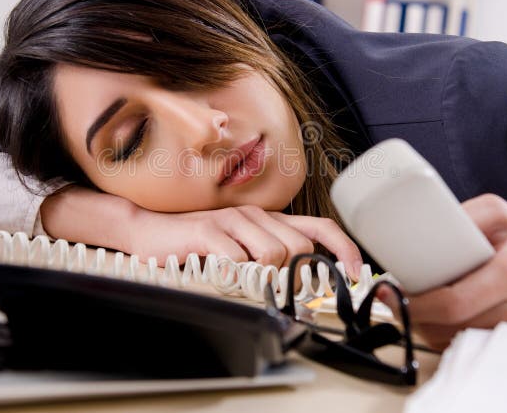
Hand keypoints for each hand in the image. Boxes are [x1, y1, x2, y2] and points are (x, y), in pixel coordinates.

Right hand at [127, 205, 363, 278]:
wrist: (150, 231)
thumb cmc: (197, 245)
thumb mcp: (241, 251)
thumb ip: (270, 263)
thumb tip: (301, 289)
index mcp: (268, 220)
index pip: (320, 228)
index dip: (344, 249)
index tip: (355, 274)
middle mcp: (255, 215)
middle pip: (300, 247)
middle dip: (296, 278)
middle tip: (276, 292)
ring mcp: (232, 221)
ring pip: (274, 254)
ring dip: (265, 278)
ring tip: (245, 283)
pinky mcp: (209, 232)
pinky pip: (239, 259)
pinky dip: (236, 276)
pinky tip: (223, 276)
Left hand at [376, 194, 506, 349]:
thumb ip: (470, 214)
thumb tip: (432, 225)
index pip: (454, 301)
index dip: (417, 304)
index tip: (393, 295)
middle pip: (452, 326)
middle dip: (417, 317)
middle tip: (397, 302)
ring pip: (461, 341)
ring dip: (431, 329)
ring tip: (419, 309)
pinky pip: (477, 348)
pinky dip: (454, 337)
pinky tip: (446, 321)